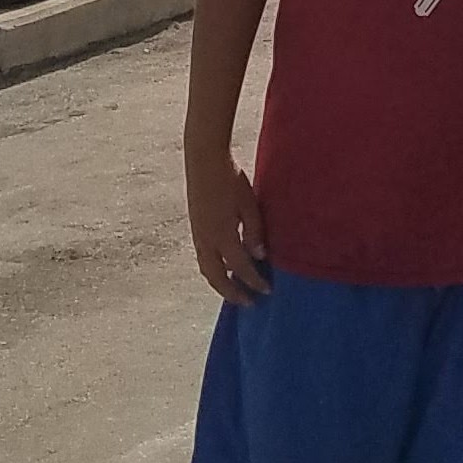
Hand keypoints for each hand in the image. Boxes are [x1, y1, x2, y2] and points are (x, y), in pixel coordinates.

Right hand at [187, 151, 268, 302]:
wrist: (203, 160)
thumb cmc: (229, 178)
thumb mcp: (249, 204)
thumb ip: (254, 232)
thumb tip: (259, 256)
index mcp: (222, 235)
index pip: (240, 268)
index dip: (254, 281)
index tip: (267, 290)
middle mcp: (206, 240)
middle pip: (216, 277)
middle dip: (232, 293)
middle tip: (248, 302)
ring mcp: (197, 234)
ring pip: (206, 269)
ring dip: (220, 283)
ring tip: (234, 290)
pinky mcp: (194, 227)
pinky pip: (202, 257)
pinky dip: (213, 269)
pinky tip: (223, 266)